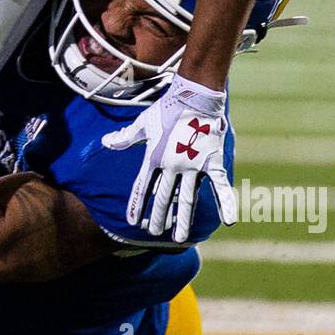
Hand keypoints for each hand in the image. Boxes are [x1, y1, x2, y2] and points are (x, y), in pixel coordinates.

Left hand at [101, 76, 235, 243]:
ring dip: (183, 221)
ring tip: (180, 239)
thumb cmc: (167, 109)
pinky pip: (219, 186)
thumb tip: (105, 142)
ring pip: (186, 199)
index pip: (142, 187)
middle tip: (154, 233)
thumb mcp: (142, 124)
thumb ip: (126, 137)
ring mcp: (192, 165)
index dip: (137, 206)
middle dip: (158, 217)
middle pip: (163, 198)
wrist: (194, 95)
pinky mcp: (212, 161)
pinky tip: (228, 222)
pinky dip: (225, 203)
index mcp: (153, 157)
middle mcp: (171, 165)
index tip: (133, 223)